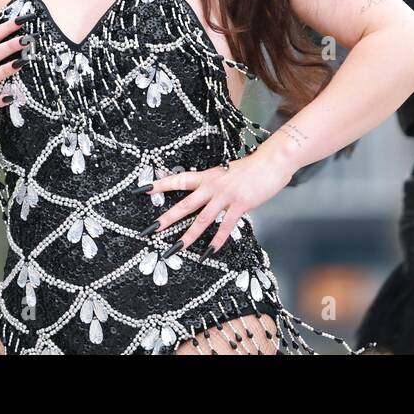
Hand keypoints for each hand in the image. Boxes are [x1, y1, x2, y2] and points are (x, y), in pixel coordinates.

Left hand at [143, 151, 294, 255]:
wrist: (271, 162)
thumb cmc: (251, 168)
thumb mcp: (227, 174)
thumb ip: (215, 186)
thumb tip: (206, 196)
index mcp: (207, 177)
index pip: (179, 180)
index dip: (160, 184)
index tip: (143, 190)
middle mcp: (212, 186)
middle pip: (184, 204)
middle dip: (167, 218)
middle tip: (150, 229)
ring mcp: (225, 196)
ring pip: (201, 219)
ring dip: (188, 236)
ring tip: (176, 248)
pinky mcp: (239, 205)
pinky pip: (225, 226)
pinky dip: (217, 240)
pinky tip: (209, 252)